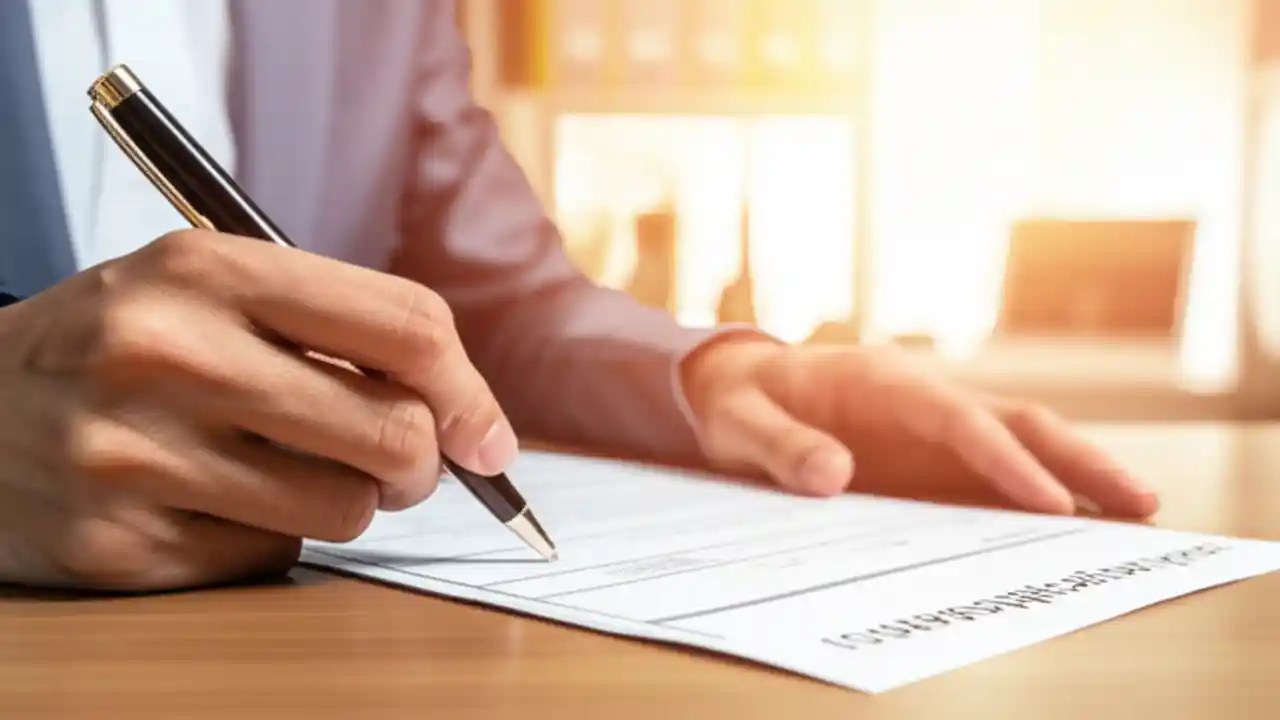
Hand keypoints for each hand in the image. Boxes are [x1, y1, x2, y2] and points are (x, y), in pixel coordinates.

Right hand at [0, 230, 517, 590]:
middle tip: (401, 465)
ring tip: (279, 469)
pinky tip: (206, 502)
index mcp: (207, 268)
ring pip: (346, 506)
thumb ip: (332, 329)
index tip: (489, 437)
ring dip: (343, 500)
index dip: (471, 388)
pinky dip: (266, 535)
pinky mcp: (119, 545)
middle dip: (422, 462)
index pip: (403, 324)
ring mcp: (136, 453)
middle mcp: (169, 352)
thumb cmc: (115, 346)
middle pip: (395, 430)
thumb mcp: (205, 290)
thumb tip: (468, 420)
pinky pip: (271, 555)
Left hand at [681, 337, 1157, 517]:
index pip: (956, 418)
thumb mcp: (738, 423)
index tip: (1047, 504)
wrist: (738, 386)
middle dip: (1077, 458)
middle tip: (1141, 500)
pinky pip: (995, 469)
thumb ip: (780, 447)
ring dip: (1075, 471)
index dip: (1002, 460)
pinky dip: (1039, 490)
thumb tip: (831, 478)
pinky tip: (1076, 523)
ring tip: (1138, 510)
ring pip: (1020, 439)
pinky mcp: (931, 452)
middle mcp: (922, 396)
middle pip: (1014, 419)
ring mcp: (932, 423)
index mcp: (881, 381)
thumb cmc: (738, 402)